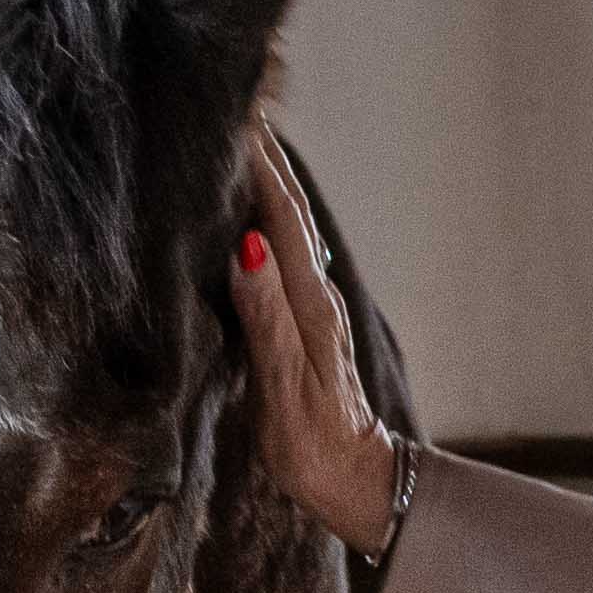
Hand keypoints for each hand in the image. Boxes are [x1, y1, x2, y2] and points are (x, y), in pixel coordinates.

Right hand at [224, 135, 403, 551]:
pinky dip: (261, 222)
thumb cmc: (318, 449)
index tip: (237, 116)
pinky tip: (243, 216)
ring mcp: (310, 310)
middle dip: (264, 159)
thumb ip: (268, 321)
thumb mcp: (289, 391)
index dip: (260, 166)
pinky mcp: (301, 326)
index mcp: (310, 306)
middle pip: (287, 212)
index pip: (281, 219)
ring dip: (263, 184)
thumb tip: (249, 248)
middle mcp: (314, 298)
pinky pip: (278, 256)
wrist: (358, 486)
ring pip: (284, 229)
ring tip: (236, 144)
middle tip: (234, 107)